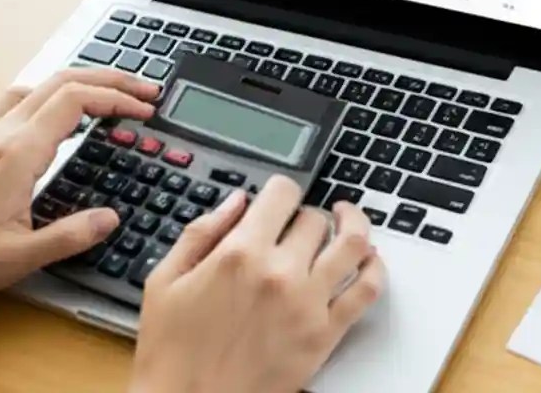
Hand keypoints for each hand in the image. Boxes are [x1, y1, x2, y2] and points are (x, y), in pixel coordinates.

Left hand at [0, 68, 159, 308]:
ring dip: (81, 82)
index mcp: (17, 154)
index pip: (75, 101)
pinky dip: (54, 96)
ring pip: (42, 86)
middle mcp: (3, 136)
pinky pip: (22, 103)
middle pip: (62, 81)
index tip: (146, 111)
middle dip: (109, 80)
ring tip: (112, 94)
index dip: (117, 99)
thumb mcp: (23, 256)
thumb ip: (72, 235)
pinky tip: (66, 114)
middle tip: (145, 92)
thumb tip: (112, 217)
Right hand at [131, 177, 385, 392]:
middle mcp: (279, 272)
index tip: (279, 197)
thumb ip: (202, 232)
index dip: (282, 189)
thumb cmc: (171, 351)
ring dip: (354, 225)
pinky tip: (368, 260)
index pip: (282, 194)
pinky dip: (375, 268)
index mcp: (239, 253)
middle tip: (298, 227)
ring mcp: (307, 303)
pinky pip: (367, 290)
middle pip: (315, 219)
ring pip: (353, 244)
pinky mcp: (325, 334)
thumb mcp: (165, 280)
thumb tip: (236, 200)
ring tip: (348, 221)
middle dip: (306, 216)